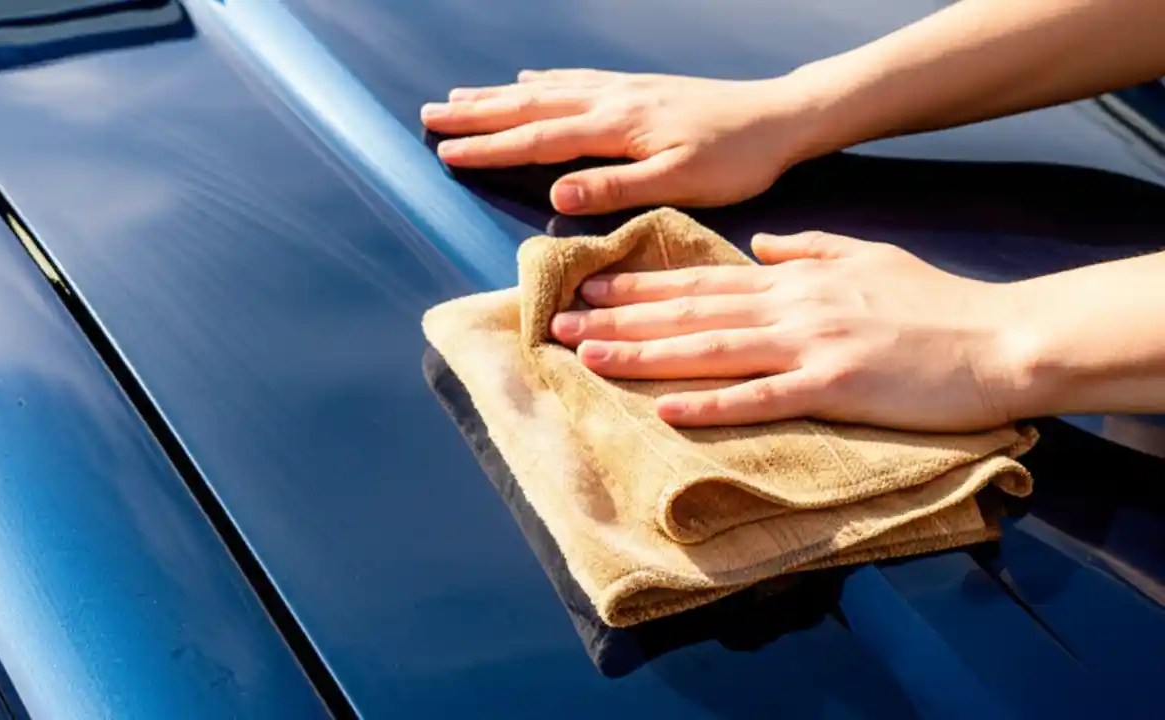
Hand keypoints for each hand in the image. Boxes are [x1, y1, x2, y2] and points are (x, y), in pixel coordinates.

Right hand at [420, 69, 816, 214]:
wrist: (780, 117)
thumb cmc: (736, 159)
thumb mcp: (681, 183)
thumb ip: (617, 187)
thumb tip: (556, 193)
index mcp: (617, 127)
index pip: (539, 140)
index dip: (490, 148)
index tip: (446, 152)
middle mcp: (612, 100)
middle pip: (530, 106)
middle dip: (476, 114)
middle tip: (429, 117)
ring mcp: (623, 90)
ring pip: (547, 89)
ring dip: (499, 96)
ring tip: (460, 97)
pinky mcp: (638, 88)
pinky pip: (576, 79)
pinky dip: (544, 80)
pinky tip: (530, 79)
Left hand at [549, 231, 1033, 430]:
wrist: (1000, 340)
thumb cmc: (936, 304)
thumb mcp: (867, 256)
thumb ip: (808, 247)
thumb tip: (758, 243)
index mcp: (795, 278)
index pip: (703, 281)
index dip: (641, 286)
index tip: (592, 289)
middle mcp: (791, 306)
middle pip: (690, 312)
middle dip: (621, 318)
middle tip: (563, 324)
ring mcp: (810, 346)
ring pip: (710, 350)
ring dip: (645, 354)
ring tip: (590, 359)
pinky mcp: (833, 388)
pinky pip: (760, 398)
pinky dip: (711, 405)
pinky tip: (666, 409)